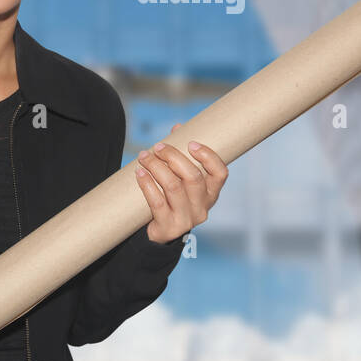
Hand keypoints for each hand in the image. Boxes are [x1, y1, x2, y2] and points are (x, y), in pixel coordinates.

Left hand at [134, 122, 226, 244]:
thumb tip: (178, 127)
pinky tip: (139, 172)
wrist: (159, 233)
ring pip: (173, 187)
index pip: (220, 174)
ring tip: (144, 156)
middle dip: (173, 157)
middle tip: (158, 147)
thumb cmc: (171, 199)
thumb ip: (182, 155)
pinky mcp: (168, 228)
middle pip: (193, 177)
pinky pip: (157, 202)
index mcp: (210, 194)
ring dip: (157, 167)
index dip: (209, 157)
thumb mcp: (181, 180)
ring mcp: (186, 219)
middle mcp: (202, 208)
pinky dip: (147, 183)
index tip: (191, 143)